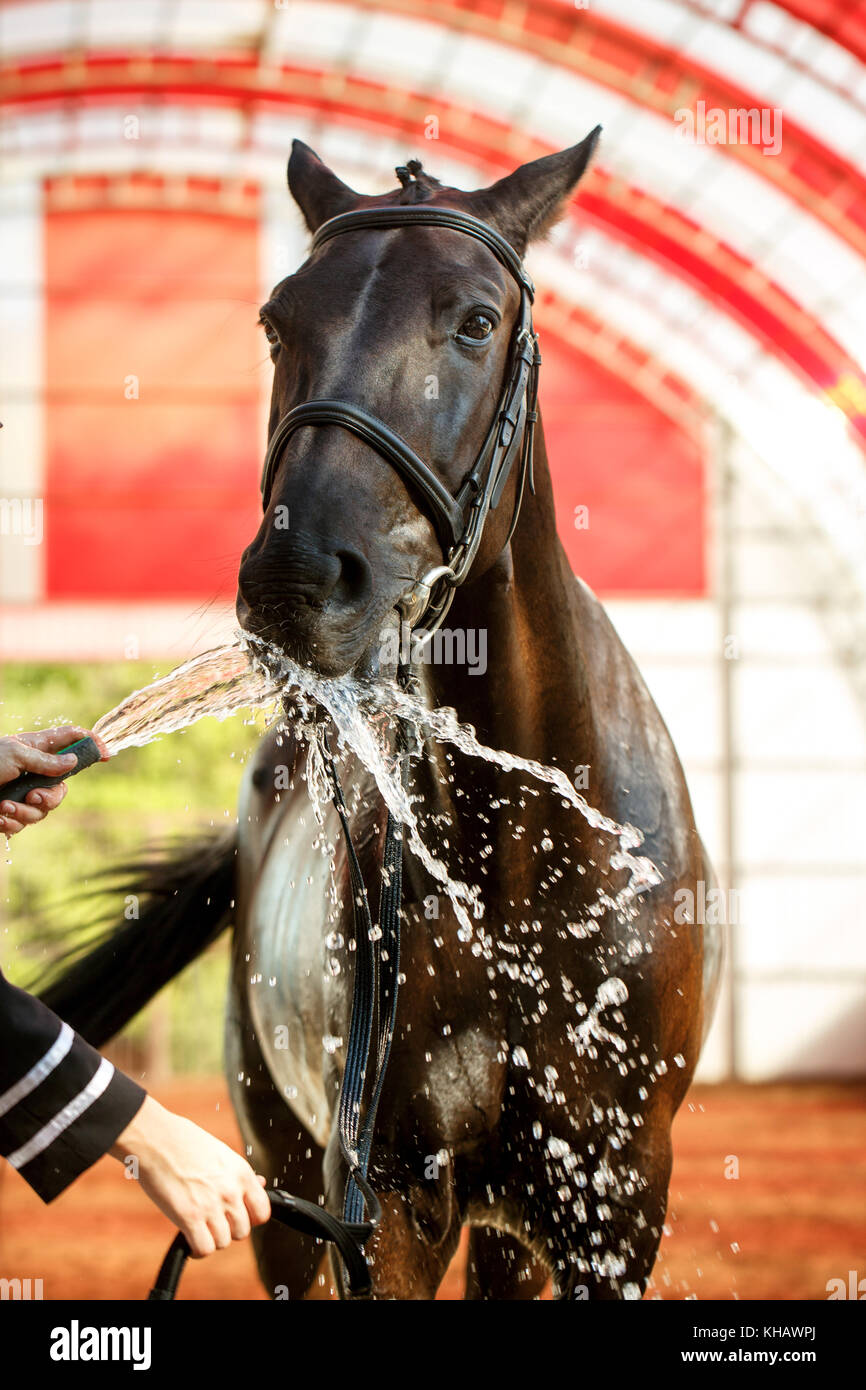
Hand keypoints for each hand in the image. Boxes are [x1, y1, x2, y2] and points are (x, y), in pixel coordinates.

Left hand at [0, 726, 108, 834]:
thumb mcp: (16, 756)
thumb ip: (47, 761)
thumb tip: (73, 760)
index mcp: (37, 748)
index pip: (72, 739)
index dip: (91, 744)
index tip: (106, 754)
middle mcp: (35, 770)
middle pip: (62, 787)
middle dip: (50, 798)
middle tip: (33, 797)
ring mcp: (24, 792)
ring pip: (44, 810)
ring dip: (24, 812)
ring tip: (3, 807)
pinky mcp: (13, 812)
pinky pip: (25, 823)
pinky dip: (11, 822)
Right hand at [110, 1095, 270, 1256]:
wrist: (155, 1138)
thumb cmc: (184, 1142)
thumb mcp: (222, 1154)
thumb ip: (240, 1174)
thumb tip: (260, 1184)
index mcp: (241, 1173)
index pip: (262, 1212)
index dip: (250, 1219)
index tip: (237, 1217)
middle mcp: (231, 1191)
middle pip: (242, 1231)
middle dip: (227, 1229)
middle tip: (212, 1220)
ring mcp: (211, 1205)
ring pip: (223, 1243)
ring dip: (210, 1239)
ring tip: (199, 1226)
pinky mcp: (189, 1217)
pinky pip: (204, 1249)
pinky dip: (197, 1249)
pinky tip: (189, 1238)